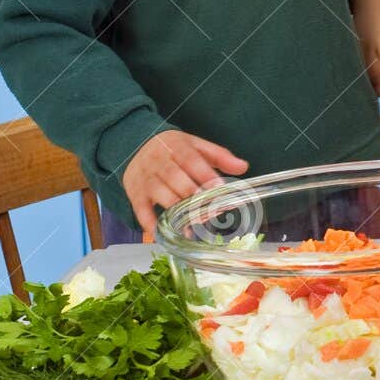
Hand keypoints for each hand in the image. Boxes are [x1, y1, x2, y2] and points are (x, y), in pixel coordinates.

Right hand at [122, 130, 247, 242]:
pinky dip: (152, 224)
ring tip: (195, 223)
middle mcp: (159, 162)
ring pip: (161, 195)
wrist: (137, 145)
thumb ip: (220, 156)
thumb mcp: (196, 145)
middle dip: (193, 196)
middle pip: (175, 179)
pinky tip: (166, 234)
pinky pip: (141, 211)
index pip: (191, 160)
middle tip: (211, 209)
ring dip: (178, 211)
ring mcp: (145, 179)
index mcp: (176, 146)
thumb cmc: (174, 149)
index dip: (205, 174)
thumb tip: (243, 167)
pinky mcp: (135, 194)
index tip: (220, 187)